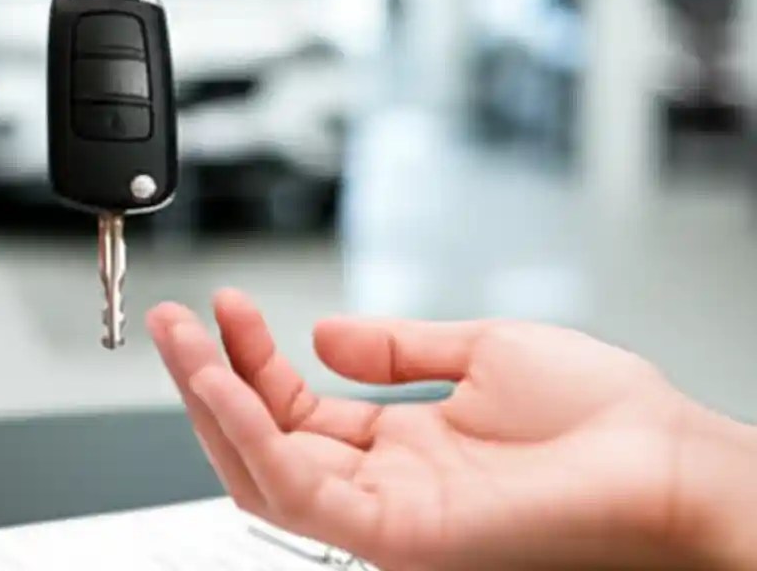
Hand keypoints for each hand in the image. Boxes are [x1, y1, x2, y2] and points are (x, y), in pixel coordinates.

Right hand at [148, 289, 756, 569]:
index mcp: (404, 446)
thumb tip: (323, 335)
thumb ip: (396, 347)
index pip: (296, 409)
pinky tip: (222, 384)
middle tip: (172, 320)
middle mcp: (385, 487)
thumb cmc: (604, 419)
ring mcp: (386, 516)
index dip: (252, 358)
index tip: (227, 304)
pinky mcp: (394, 535)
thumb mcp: (481, 353)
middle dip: (208, 380)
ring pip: (263, 473)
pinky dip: (250, 435)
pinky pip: (298, 491)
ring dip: (212, 405)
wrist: (668, 461)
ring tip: (180, 342)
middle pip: (264, 444)